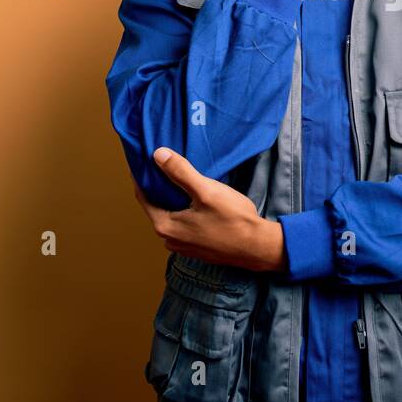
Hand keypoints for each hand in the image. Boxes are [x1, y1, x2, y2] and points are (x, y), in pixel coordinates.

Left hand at [133, 147, 285, 272]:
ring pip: (171, 215)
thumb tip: (158, 155)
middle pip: (157, 205)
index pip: (143, 196)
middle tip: (164, 164)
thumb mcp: (206, 191)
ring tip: (181, 179)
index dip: (143, 176)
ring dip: (173, 199)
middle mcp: (170, 239)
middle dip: (159, 186)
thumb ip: (180, 172)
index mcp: (165, 226)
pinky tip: (196, 199)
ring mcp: (183, 245)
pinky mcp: (197, 247)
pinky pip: (183, 224)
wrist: (258, 247)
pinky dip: (185, 210)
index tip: (144, 159)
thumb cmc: (234, 220)